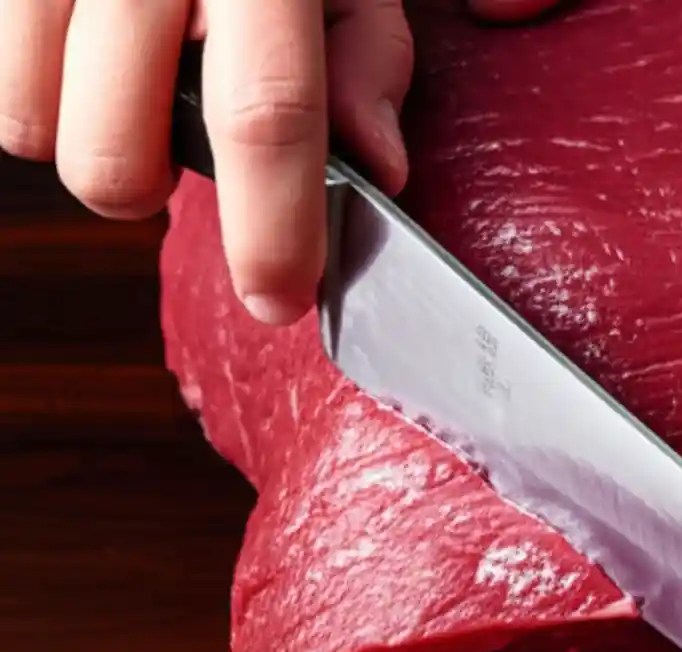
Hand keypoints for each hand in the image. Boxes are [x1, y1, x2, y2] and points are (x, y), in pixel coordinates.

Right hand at [0, 0, 557, 326]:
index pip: (267, 112)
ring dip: (91, 145)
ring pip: (30, 125)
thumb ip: (371, 60)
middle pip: (112, 147)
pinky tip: (94, 58)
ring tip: (137, 90)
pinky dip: (41, 95)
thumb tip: (379, 172)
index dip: (272, 224)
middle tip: (181, 172)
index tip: (281, 296)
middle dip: (148, 199)